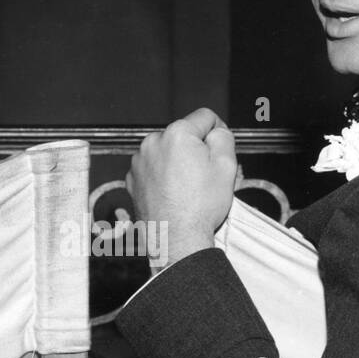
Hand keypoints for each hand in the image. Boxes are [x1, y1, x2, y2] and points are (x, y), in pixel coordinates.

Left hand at [126, 108, 237, 266]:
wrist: (175, 240)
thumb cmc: (200, 207)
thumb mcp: (227, 166)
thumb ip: (224, 137)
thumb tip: (216, 130)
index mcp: (177, 134)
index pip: (204, 117)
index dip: (217, 132)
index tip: (219, 150)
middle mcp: (153, 142)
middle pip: (183, 135)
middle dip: (194, 149)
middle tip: (203, 176)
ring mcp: (139, 161)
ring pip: (167, 151)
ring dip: (177, 163)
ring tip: (187, 188)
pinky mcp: (132, 178)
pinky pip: (153, 168)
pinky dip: (162, 176)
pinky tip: (172, 194)